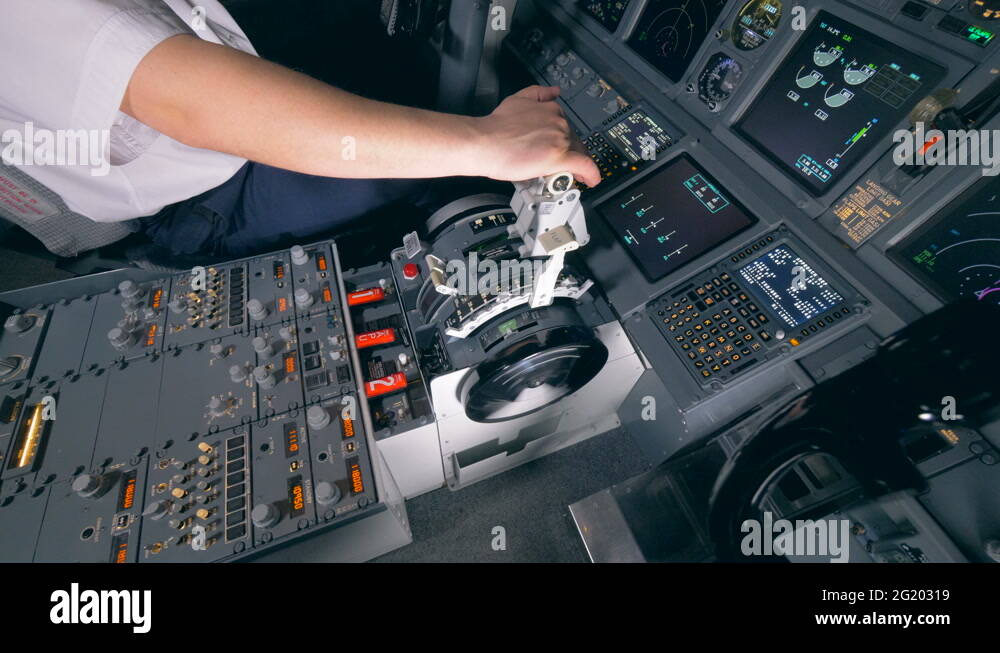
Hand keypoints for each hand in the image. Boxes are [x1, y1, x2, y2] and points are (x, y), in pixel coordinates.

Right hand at [473, 86, 601, 187]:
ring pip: (577, 153)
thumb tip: (554, 91)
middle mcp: (558, 123)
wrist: (484, 142)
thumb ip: (539, 93)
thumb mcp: (518, 98)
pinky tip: (591, 180)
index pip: (566, 127)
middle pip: (573, 141)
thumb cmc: (496, 127)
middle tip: (560, 165)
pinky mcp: (558, 158)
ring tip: (565, 175)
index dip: (565, 141)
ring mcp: (559, 140)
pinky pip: (584, 166)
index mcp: (551, 110)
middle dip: (569, 154)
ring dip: (575, 165)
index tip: (562, 148)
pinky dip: (591, 174)